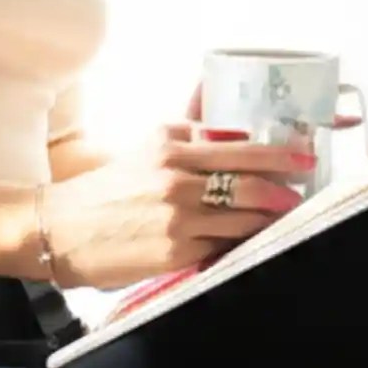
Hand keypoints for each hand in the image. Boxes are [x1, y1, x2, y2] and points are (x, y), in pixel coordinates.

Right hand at [40, 123, 315, 289]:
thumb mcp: (147, 148)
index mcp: (170, 150)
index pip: (239, 149)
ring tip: (281, 216)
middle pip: (250, 185)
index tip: (304, 156)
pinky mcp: (177, 253)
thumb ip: (188, 132)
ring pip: (243, 219)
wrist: (64, 230)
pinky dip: (241, 241)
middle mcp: (176, 182)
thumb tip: (224, 114)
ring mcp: (178, 219)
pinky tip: (248, 238)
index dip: (279, 155)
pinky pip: (223, 246)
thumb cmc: (107, 189)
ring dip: (269, 219)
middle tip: (300, 191)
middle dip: (283, 190)